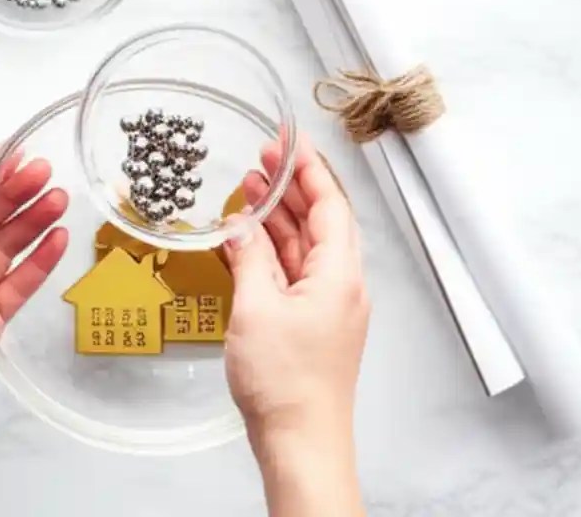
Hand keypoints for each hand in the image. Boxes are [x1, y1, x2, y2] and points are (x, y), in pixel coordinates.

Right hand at [223, 135, 367, 515]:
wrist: (300, 441)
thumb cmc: (287, 384)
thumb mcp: (256, 308)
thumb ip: (248, 258)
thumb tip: (239, 226)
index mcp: (340, 275)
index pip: (330, 203)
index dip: (308, 167)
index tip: (289, 139)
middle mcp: (341, 286)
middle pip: (319, 221)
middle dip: (290, 186)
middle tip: (262, 158)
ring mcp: (327, 306)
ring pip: (304, 246)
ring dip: (278, 216)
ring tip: (249, 188)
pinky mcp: (311, 324)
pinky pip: (294, 273)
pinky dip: (272, 251)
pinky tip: (248, 239)